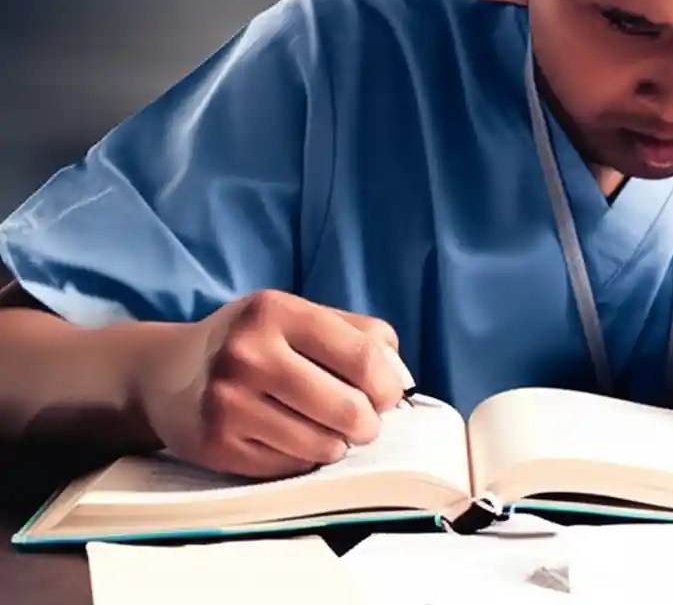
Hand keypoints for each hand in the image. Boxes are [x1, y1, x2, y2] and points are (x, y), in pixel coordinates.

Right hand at [135, 290, 412, 477]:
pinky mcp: (216, 444)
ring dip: (337, 444)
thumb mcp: (298, 317)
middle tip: (363, 423)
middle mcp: (247, 353)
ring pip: (323, 444)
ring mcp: (227, 402)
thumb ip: (358, 335)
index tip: (388, 397)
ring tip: (326, 431)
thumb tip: (400, 376)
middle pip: (348, 408)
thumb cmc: (252, 344)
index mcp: (275, 312)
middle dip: (368, 423)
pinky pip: (291, 466)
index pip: (363, 356)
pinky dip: (304, 459)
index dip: (388, 385)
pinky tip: (291, 441)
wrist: (165, 374)